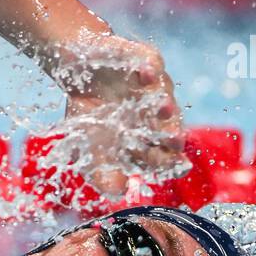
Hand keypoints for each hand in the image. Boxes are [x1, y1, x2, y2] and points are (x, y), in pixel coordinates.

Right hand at [51, 33, 186, 197]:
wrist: (78, 71)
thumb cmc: (88, 114)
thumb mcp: (89, 149)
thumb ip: (102, 173)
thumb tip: (117, 195)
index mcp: (149, 137)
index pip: (166, 154)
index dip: (173, 161)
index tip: (178, 168)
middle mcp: (157, 113)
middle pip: (170, 127)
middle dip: (171, 134)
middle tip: (173, 141)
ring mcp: (153, 87)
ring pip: (164, 95)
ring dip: (163, 102)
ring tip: (162, 107)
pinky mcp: (145, 60)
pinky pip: (151, 64)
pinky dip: (147, 70)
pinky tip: (142, 76)